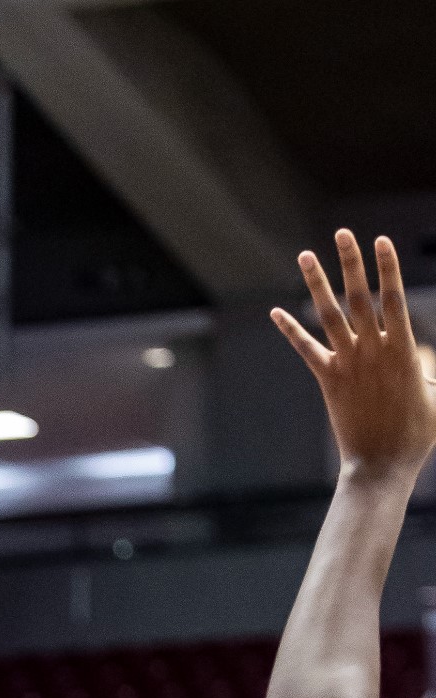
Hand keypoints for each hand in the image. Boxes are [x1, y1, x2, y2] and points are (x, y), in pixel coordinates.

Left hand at [272, 229, 435, 479]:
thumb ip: (430, 372)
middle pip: (361, 297)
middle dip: (352, 263)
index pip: (394, 299)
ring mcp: (347, 363)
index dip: (387, 268)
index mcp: (403, 350)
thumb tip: (429, 366)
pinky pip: (305, 349)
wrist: (384, 464)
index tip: (382, 240)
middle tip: (342, 233)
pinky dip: (290, 329)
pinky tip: (276, 310)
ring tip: (305, 255)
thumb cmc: (418, 434)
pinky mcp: (327, 379)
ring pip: (329, 315)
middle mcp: (373, 350)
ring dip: (317, 283)